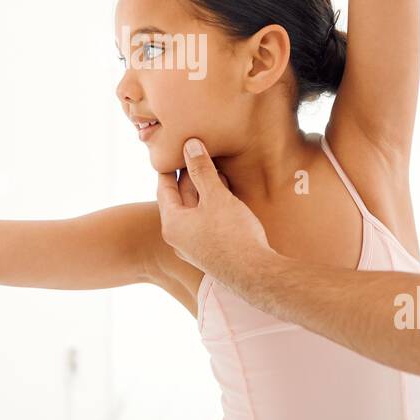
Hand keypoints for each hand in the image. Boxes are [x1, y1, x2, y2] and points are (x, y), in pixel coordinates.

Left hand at [156, 138, 271, 272]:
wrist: (255, 273)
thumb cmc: (231, 234)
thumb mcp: (215, 196)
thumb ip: (202, 170)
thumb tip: (190, 145)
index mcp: (172, 224)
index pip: (164, 188)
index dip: (169, 167)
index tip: (172, 151)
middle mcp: (179, 237)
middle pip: (180, 199)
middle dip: (189, 176)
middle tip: (194, 153)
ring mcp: (196, 245)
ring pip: (196, 210)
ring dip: (203, 189)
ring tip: (213, 167)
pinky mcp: (213, 250)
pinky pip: (207, 220)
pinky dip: (212, 203)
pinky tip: (225, 191)